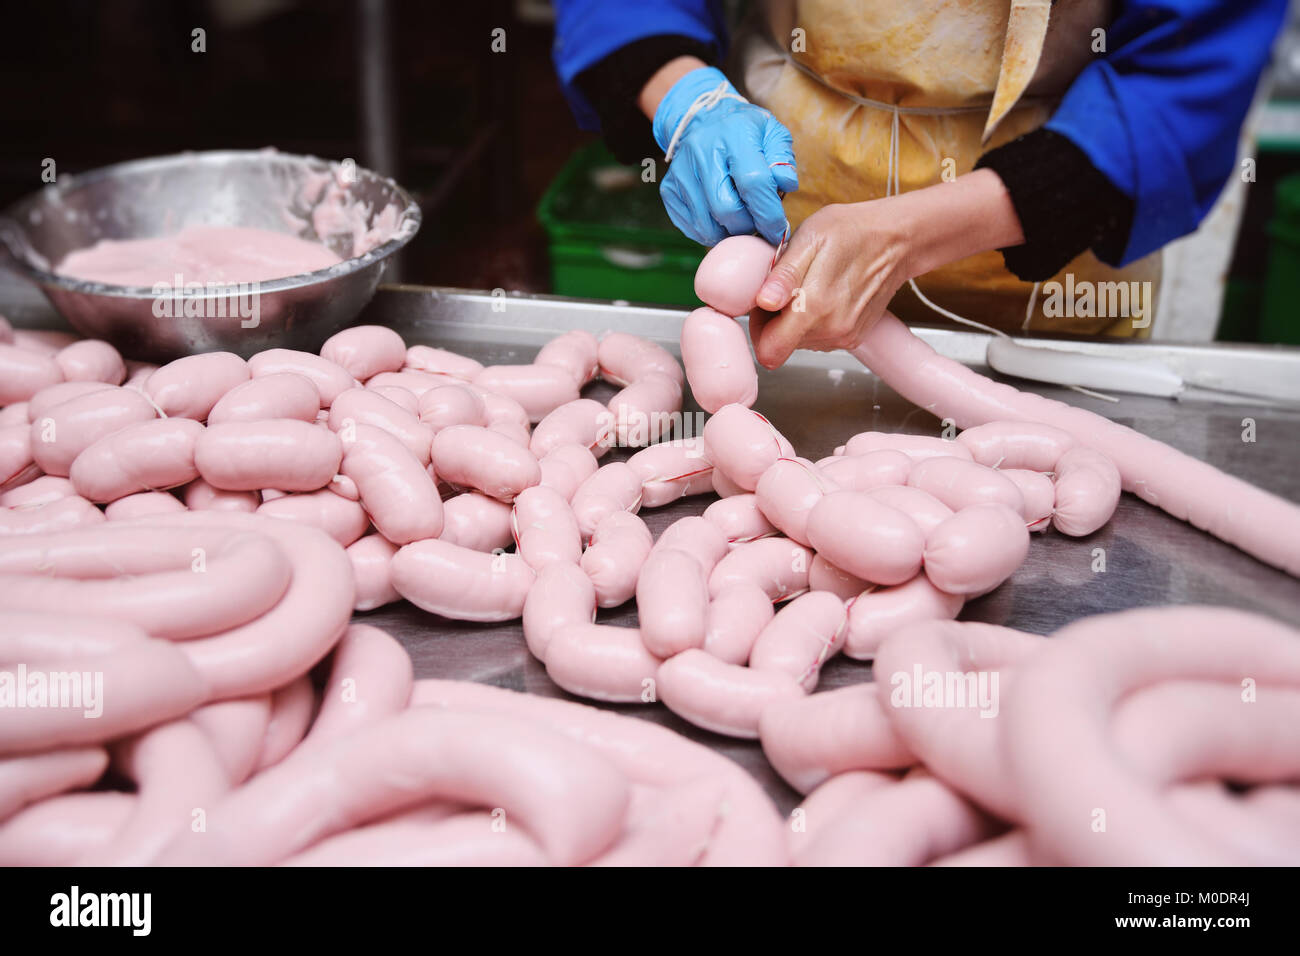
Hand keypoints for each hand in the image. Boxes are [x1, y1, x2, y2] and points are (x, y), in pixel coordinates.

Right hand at [651, 66, 796, 246]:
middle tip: (758, 226)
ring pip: (707, 224)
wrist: (702, 119)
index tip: (779, 230)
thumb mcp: (771, 133)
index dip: (768, 213)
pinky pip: (691, 227)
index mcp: (734, 136)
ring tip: (741, 223)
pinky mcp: (669, 189)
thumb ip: (783, 159)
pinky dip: (710, 232)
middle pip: (726, 209)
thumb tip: (785, 185)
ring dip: (729, 233)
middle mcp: (702, 152)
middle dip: (748, 226)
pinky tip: (721, 221)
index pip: (753, 183)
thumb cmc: (744, 131)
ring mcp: (681, 172)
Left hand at [750, 170, 1027, 367]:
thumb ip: (784, 274)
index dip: (758, 329)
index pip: (769, 350)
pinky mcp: (853, 338)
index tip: (764, 305)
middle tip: (788, 285)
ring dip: (795, 319)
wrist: (898, 239)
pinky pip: (818, 339)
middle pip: (782, 345)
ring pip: (799, 342)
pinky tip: (825, 294)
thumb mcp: (810, 238)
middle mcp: (831, 331)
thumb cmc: (851, 231)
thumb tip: (763, 301)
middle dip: (776, 319)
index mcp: (815, 309)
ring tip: (810, 285)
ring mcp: (845, 337)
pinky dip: (814, 321)